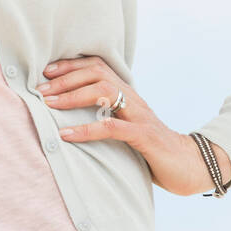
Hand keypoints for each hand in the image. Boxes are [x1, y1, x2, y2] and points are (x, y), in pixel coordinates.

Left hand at [37, 54, 230, 196]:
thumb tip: (73, 114)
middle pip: (97, 74)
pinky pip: (112, 128)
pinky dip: (87, 130)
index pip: (98, 67)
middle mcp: (133, 98)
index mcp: (128, 93)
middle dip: (65, 79)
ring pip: (104, 93)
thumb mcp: (127, 127)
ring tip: (48, 105)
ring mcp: (139, 115)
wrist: (189, 165)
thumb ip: (108, 116)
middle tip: (40, 89)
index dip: (71, 65)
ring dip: (73, 97)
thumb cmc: (152, 148)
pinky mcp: (144, 136)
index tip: (45, 71)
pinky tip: (67, 135)